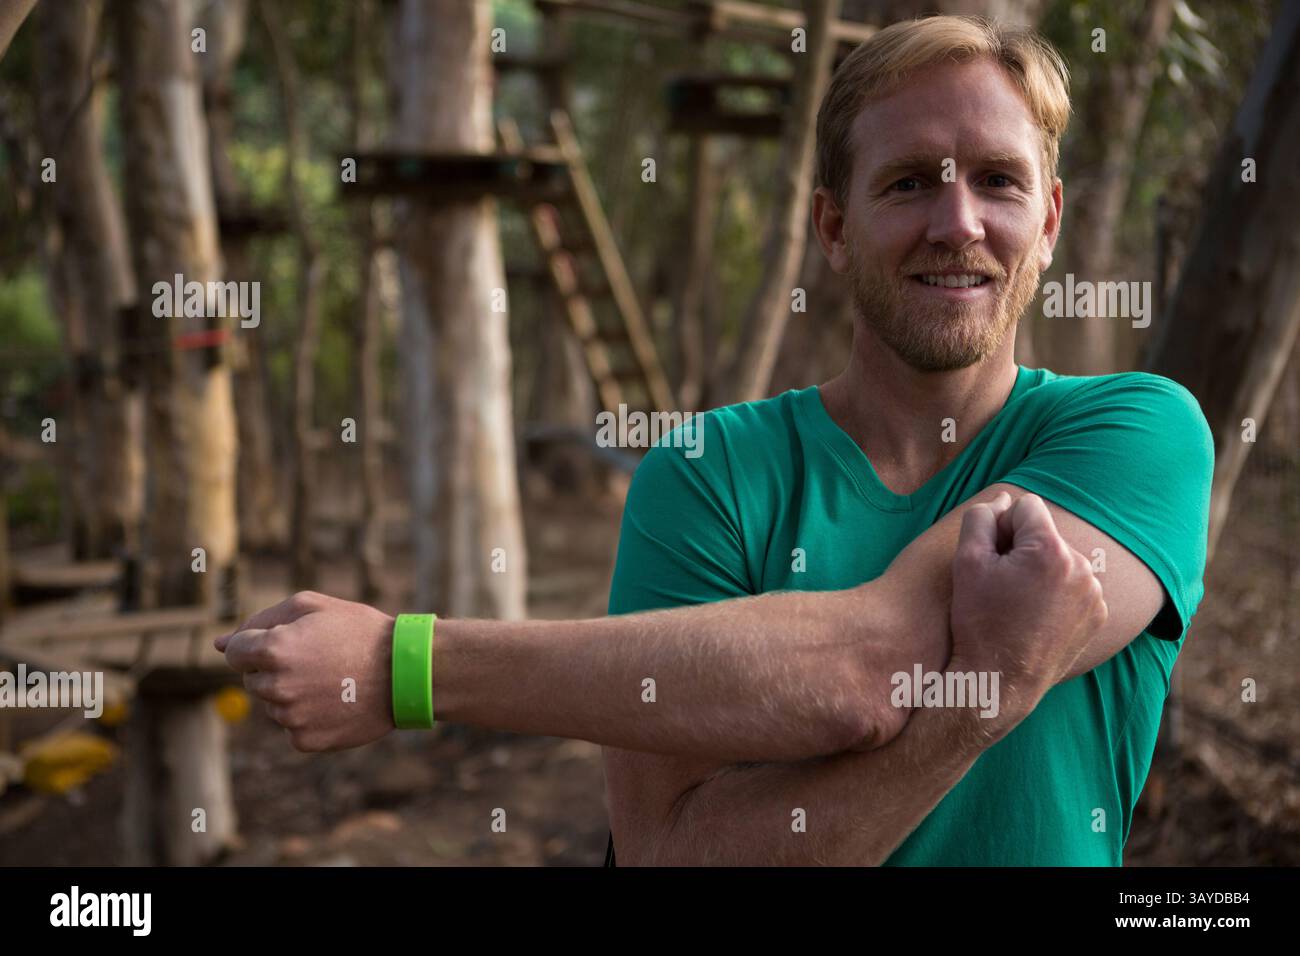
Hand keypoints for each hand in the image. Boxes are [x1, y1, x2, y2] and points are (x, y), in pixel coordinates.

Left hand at [214, 591, 395, 751]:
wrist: (404, 671)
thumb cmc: (358, 631)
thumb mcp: (312, 606)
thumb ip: (261, 620)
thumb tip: (219, 644)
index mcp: (271, 650)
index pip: (235, 653)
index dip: (260, 645)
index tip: (288, 644)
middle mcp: (275, 687)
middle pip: (254, 681)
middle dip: (276, 670)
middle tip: (318, 661)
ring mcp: (290, 718)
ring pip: (274, 705)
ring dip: (293, 694)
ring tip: (332, 681)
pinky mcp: (306, 741)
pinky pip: (293, 728)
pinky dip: (309, 717)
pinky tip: (335, 702)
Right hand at [949, 492, 1107, 727]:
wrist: (1000, 681)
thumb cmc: (979, 621)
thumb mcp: (965, 562)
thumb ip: (981, 518)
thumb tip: (1004, 501)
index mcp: (1049, 550)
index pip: (1027, 507)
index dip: (1002, 527)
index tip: (992, 558)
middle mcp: (1081, 567)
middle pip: (1046, 534)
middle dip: (1023, 549)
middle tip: (1001, 585)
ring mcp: (1094, 593)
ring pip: (1060, 559)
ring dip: (1040, 570)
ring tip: (1018, 603)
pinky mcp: (1097, 614)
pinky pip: (1074, 585)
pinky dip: (1056, 593)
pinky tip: (1035, 616)